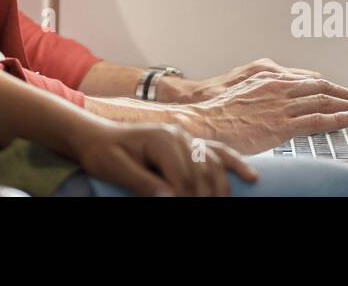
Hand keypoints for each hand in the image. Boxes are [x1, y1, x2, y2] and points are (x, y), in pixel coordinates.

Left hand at [67, 121, 258, 196]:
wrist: (97, 137)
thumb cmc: (104, 153)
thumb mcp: (117, 169)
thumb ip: (143, 183)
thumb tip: (170, 198)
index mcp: (161, 139)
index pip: (184, 176)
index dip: (188, 199)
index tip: (186, 209)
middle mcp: (179, 136)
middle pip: (203, 172)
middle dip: (207, 197)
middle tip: (207, 212)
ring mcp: (186, 138)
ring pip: (214, 164)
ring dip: (222, 188)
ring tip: (225, 205)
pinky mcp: (189, 143)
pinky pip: (217, 152)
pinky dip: (235, 163)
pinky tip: (251, 176)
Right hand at [167, 57, 347, 104]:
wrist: (204, 119)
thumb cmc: (220, 110)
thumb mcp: (245, 90)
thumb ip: (267, 90)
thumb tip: (283, 95)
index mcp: (271, 77)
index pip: (310, 80)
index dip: (331, 87)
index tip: (345, 93)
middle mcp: (280, 86)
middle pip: (323, 87)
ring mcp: (282, 104)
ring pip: (325, 100)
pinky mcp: (282, 124)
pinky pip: (317, 120)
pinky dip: (338, 118)